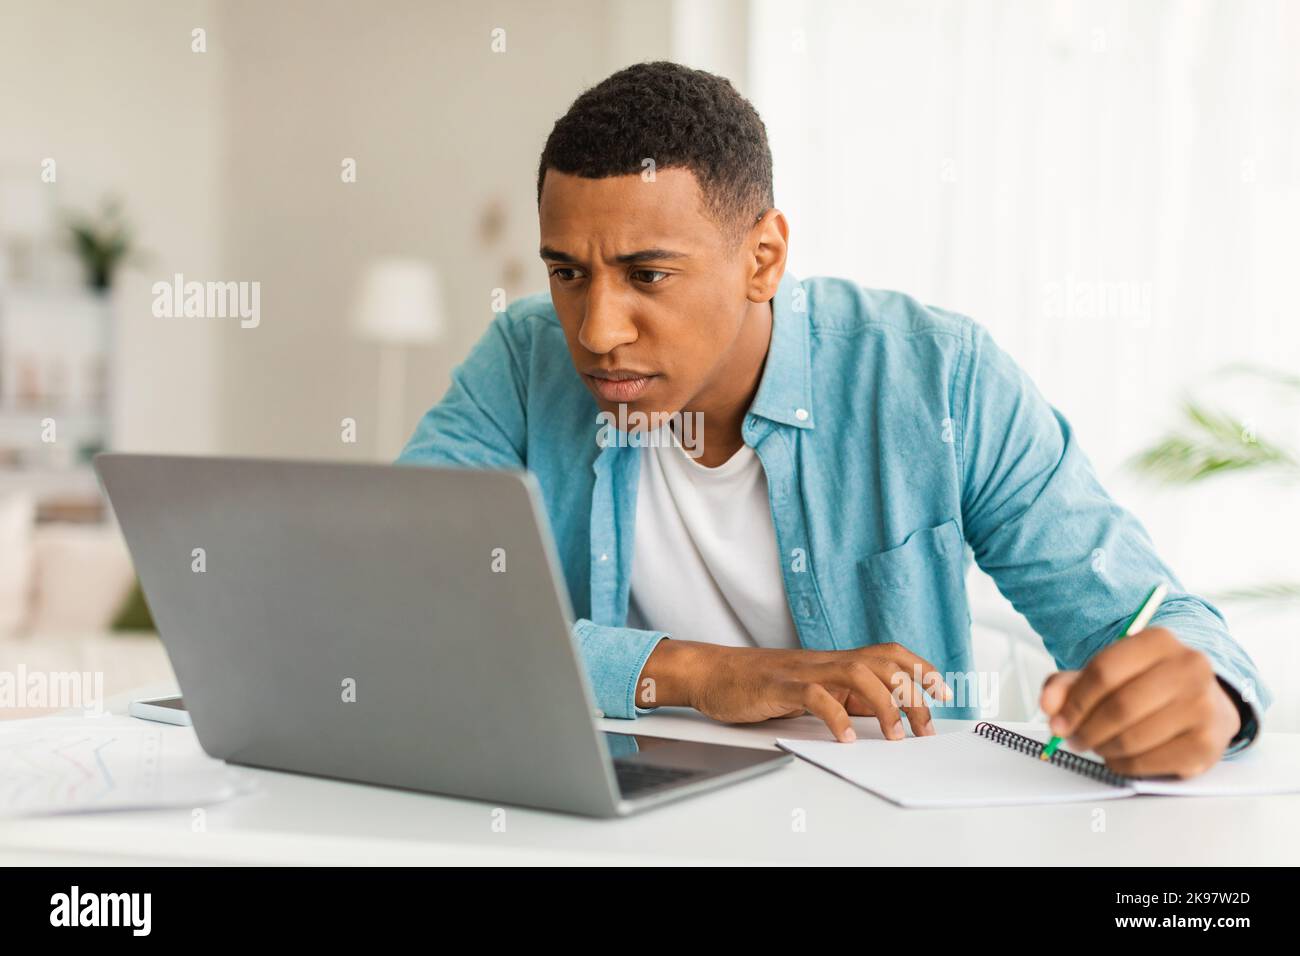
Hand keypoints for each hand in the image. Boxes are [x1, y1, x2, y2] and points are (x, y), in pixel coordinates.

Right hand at [639, 640, 952, 741]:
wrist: (713, 672)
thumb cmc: (759, 683)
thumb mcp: (811, 688)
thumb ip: (845, 695)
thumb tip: (884, 712)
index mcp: (835, 660)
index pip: (889, 654)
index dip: (920, 668)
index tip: (943, 692)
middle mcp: (825, 661)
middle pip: (882, 664)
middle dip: (912, 695)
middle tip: (925, 728)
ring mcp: (803, 671)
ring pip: (857, 675)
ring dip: (884, 706)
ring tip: (896, 735)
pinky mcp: (779, 686)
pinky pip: (814, 696)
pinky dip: (835, 716)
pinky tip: (846, 738)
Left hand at [1039, 627, 1240, 778]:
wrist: (1206, 704)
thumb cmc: (1147, 686)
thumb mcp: (1107, 674)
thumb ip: (1068, 684)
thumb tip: (1048, 705)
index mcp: (1158, 641)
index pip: (1103, 672)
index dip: (1073, 702)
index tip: (1056, 722)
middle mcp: (1188, 668)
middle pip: (1119, 707)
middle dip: (1086, 730)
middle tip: (1073, 739)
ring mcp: (1203, 706)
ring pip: (1133, 738)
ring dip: (1104, 748)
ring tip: (1098, 746)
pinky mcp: (1208, 743)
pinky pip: (1150, 762)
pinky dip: (1124, 765)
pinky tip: (1120, 757)